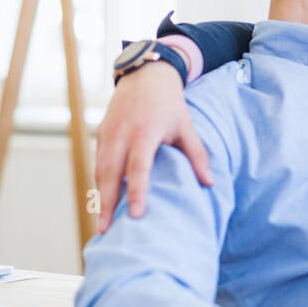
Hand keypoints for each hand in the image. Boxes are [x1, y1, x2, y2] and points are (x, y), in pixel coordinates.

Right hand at [94, 61, 212, 232]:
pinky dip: (97, 183)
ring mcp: (107, 133)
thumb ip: (197, 154)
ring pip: (99, 170)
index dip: (136, 191)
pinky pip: (97, 163)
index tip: (135, 214)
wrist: (145, 75)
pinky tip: (100, 202)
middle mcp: (121, 133)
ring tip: (100, 223)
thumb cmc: (170, 104)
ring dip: (98, 197)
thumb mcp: (186, 126)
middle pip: (110, 173)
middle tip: (105, 231)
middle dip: (106, 203)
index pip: (138, 167)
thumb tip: (209, 183)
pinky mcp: (100, 134)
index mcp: (144, 132)